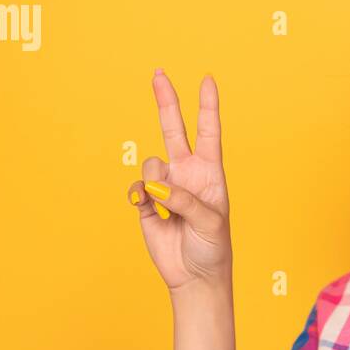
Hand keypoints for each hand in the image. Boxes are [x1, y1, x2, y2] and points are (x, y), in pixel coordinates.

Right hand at [127, 70, 231, 292]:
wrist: (194, 276)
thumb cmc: (213, 247)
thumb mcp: (211, 222)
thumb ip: (186, 200)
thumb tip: (156, 186)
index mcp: (209, 172)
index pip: (208, 132)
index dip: (207, 106)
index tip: (207, 80)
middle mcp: (186, 173)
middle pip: (174, 129)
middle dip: (166, 101)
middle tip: (158, 73)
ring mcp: (165, 187)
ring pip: (151, 164)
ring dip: (155, 182)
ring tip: (166, 206)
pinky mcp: (146, 204)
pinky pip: (135, 188)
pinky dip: (138, 195)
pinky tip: (145, 207)